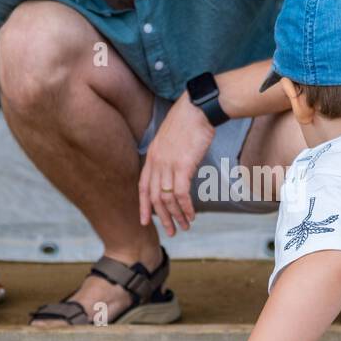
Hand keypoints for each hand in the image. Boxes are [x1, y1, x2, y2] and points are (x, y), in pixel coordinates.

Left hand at [139, 92, 213, 235]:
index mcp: (151, 156)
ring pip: (167, 199)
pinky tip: (192, 215)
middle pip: (154, 197)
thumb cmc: (189, 122)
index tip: (145, 221)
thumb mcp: (172, 140)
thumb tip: (176, 173)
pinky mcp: (183, 166)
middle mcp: (156, 162)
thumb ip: (169, 158)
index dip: (143, 206)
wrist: (198, 109)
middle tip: (171, 231)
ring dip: (176, 216)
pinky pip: (181, 194)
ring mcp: (168, 164)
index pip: (142, 186)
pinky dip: (186, 207)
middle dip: (162, 217)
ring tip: (185, 227)